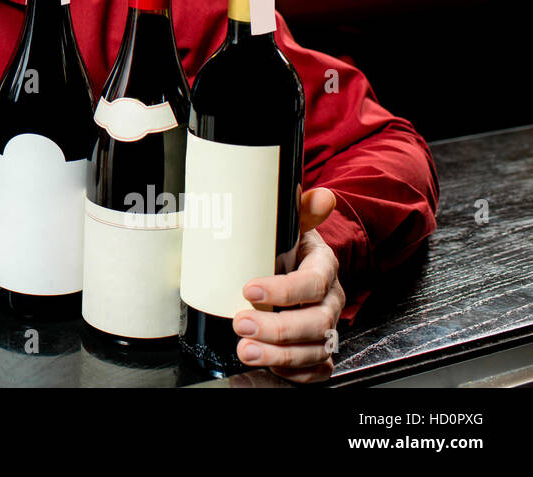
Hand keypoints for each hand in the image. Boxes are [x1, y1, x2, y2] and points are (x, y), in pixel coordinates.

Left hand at [232, 188, 345, 382]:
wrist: (301, 266)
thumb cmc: (292, 248)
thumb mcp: (293, 225)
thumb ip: (302, 210)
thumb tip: (321, 196)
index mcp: (323, 269)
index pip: (311, 283)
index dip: (284, 290)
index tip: (249, 289)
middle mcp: (330, 302)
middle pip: (315, 323)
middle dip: (277, 329)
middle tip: (241, 324)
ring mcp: (326, 329)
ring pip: (315, 351)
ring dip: (280, 356)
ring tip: (246, 352)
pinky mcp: (320, 350)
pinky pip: (317, 370)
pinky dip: (295, 375)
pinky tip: (269, 368)